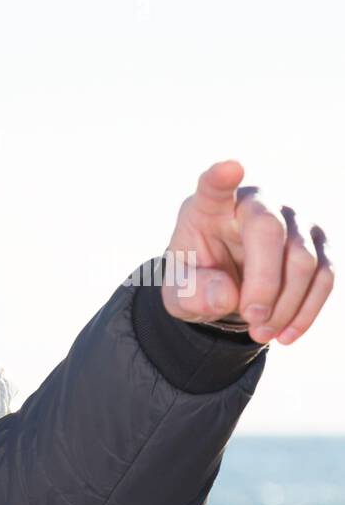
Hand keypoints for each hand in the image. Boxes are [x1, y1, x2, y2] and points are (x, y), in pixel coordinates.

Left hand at [164, 160, 332, 343]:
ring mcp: (292, 219)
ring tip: (260, 333)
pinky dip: (307, 310)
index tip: (228, 169)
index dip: (221, 178)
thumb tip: (226, 296)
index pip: (214, 187)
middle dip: (264, 283)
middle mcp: (255, 203)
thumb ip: (192, 292)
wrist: (223, 291)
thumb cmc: (196, 281)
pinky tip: (286, 335)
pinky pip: (326, 276)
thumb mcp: (179, 294)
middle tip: (251, 320)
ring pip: (304, 257)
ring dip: (286, 304)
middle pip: (270, 231)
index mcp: (210, 206)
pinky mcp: (318, 243)